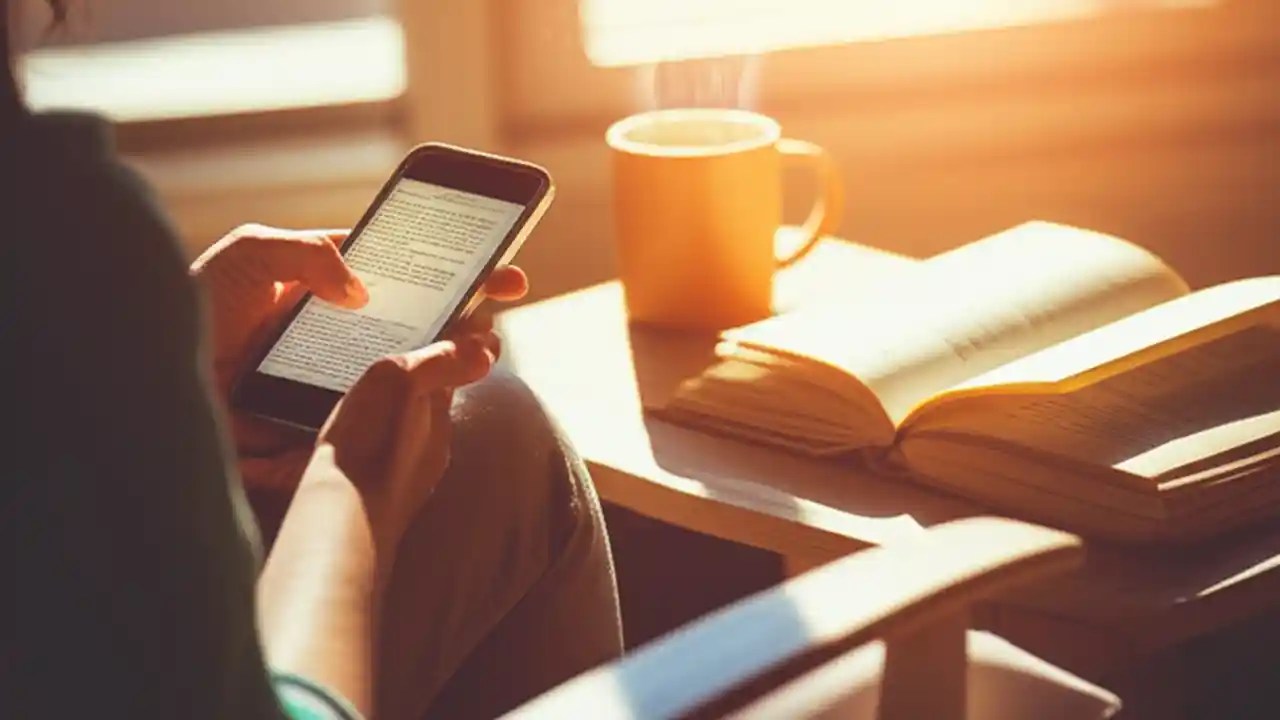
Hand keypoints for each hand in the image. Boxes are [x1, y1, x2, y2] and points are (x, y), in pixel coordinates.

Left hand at [189, 224, 527, 522]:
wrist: (141, 379)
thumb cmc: (190, 305)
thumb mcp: (250, 253)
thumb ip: (309, 253)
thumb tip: (363, 289)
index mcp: (327, 291)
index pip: (406, 281)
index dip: (456, 276)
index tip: (503, 276)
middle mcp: (335, 341)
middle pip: (412, 339)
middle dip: (459, 337)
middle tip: (492, 336)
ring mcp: (324, 388)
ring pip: (394, 392)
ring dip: (431, 389)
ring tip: (461, 378)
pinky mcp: (307, 433)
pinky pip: (354, 439)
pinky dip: (382, 436)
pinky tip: (413, 420)